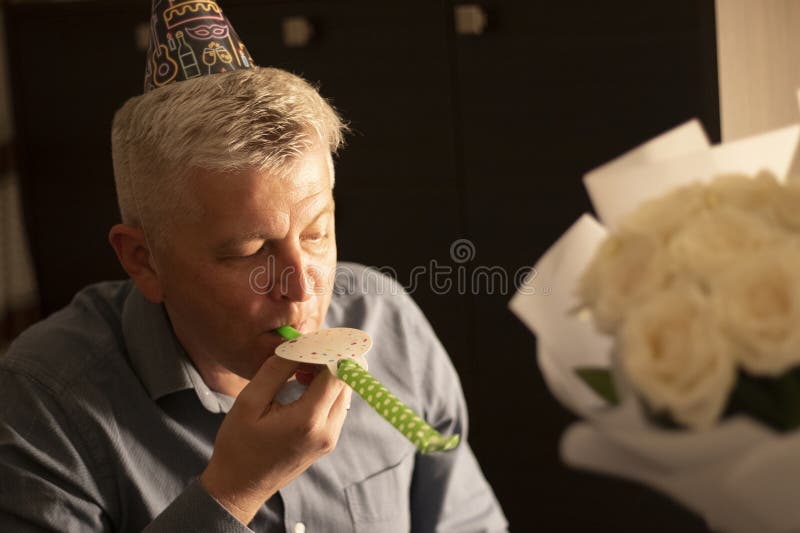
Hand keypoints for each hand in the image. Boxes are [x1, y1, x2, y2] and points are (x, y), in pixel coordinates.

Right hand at [199, 355, 350, 524]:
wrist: (239, 486)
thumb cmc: (238, 445)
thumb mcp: (249, 401)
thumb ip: (277, 370)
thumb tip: (300, 345)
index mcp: (308, 420)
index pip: (337, 373)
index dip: (329, 351)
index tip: (312, 340)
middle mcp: (327, 431)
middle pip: (345, 382)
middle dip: (328, 362)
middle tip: (301, 355)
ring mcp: (330, 439)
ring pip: (343, 393)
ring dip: (327, 376)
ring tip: (297, 373)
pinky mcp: (327, 442)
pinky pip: (336, 406)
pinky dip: (324, 391)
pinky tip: (299, 389)